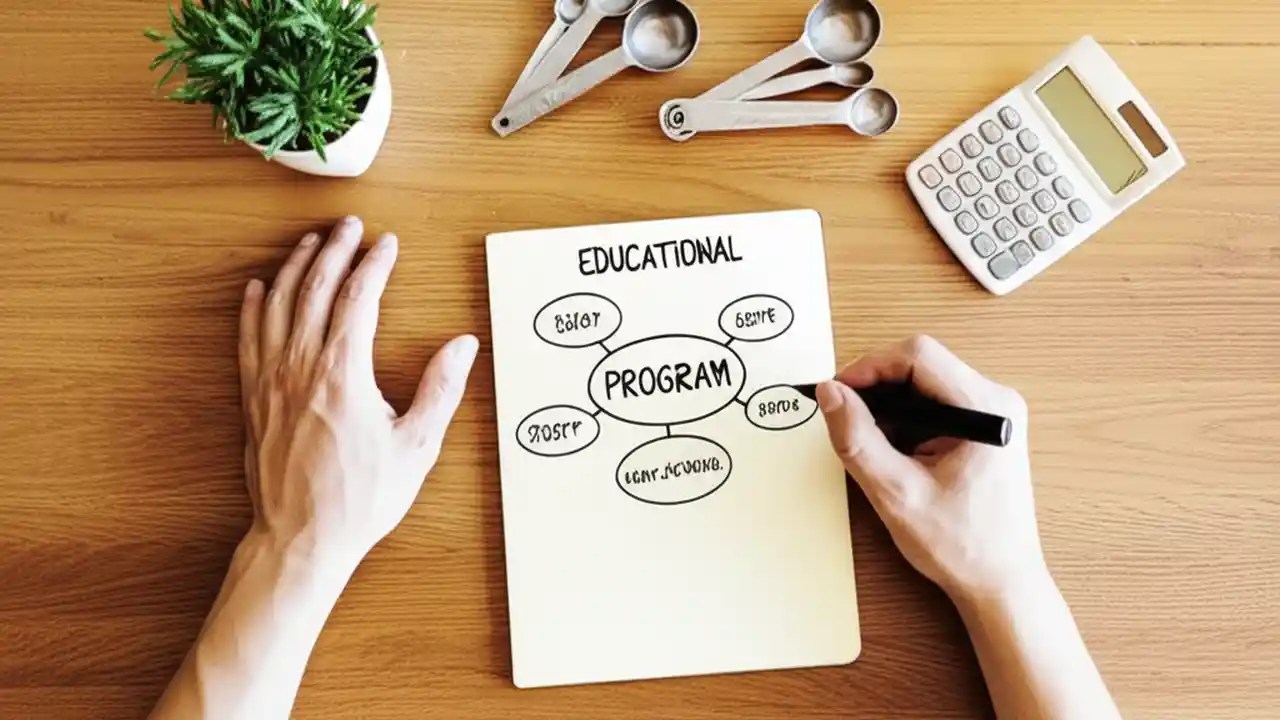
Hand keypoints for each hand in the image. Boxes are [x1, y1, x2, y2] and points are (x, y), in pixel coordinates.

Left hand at [238, 216, 478, 567]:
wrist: (301, 539)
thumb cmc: (360, 499)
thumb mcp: (416, 446)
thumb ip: (441, 390)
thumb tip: (463, 346)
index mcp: (343, 374)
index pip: (359, 300)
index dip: (375, 264)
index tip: (388, 243)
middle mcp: (301, 368)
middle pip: (314, 290)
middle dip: (335, 250)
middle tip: (351, 226)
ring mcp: (271, 382)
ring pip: (277, 306)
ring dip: (294, 267)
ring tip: (310, 242)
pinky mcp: (253, 399)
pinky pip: (248, 339)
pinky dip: (252, 307)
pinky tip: (257, 287)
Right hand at [816, 335, 1045, 600]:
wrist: (1001, 583)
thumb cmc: (962, 547)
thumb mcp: (896, 494)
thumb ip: (858, 440)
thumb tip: (829, 394)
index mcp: (987, 410)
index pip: (918, 356)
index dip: (869, 367)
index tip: (836, 393)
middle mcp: (997, 402)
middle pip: (921, 364)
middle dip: (875, 386)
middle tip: (842, 417)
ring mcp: (993, 414)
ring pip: (924, 382)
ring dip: (888, 404)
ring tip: (867, 441)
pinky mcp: (984, 428)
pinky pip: (934, 403)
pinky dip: (904, 418)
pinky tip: (891, 451)